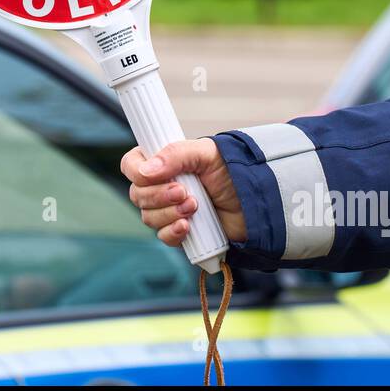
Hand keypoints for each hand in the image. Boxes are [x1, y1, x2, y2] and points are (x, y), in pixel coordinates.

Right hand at [121, 138, 246, 245]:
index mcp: (164, 161)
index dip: (136, 172)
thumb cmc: (234, 172)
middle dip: (159, 196)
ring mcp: (169, 209)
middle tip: (184, 192)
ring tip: (195, 206)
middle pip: (137, 194)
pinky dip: (173, 232)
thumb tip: (147, 170)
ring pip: (148, 217)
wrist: (257, 203)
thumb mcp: (207, 154)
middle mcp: (162, 185)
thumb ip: (176, 154)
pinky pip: (163, 236)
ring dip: (169, 213)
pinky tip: (188, 227)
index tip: (151, 175)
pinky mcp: (180, 231)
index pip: (132, 165)